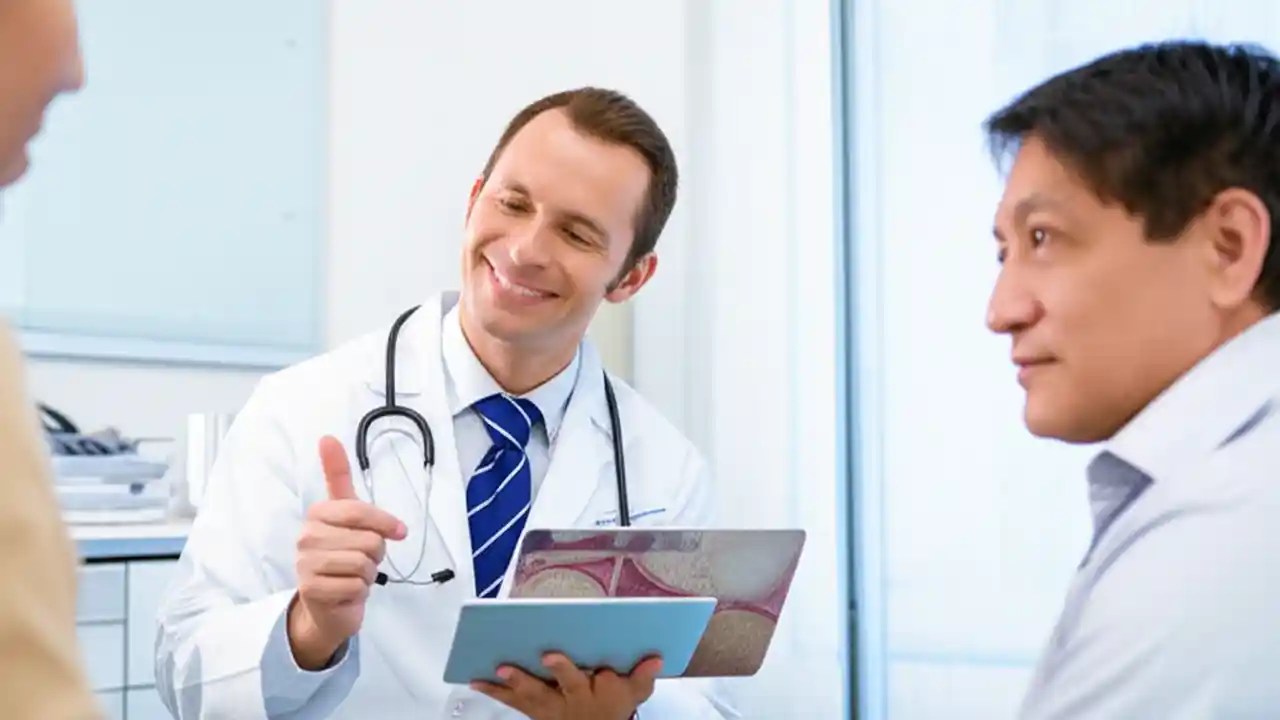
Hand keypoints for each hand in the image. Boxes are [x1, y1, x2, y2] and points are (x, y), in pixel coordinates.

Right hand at [288, 435, 406, 669]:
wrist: (327, 603)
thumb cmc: (342, 552)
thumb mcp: (347, 512)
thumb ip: (338, 475)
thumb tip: (327, 437)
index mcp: (317, 514)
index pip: (360, 511)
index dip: (385, 523)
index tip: (399, 531)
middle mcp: (306, 537)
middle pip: (369, 540)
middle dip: (375, 554)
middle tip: (362, 559)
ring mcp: (305, 565)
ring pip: (364, 564)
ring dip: (368, 574)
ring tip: (354, 574)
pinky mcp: (312, 591)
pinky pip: (358, 587)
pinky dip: (360, 592)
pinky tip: (347, 591)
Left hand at [471, 653, 661, 719]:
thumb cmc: (611, 706)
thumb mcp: (633, 694)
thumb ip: (643, 677)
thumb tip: (656, 658)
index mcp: (600, 694)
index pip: (604, 683)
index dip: (600, 675)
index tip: (596, 667)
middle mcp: (574, 701)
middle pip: (568, 686)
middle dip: (560, 672)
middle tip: (549, 655)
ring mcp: (551, 708)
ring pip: (535, 695)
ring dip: (518, 682)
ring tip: (501, 668)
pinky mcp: (533, 710)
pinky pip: (512, 702)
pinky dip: (494, 691)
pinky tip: (476, 680)